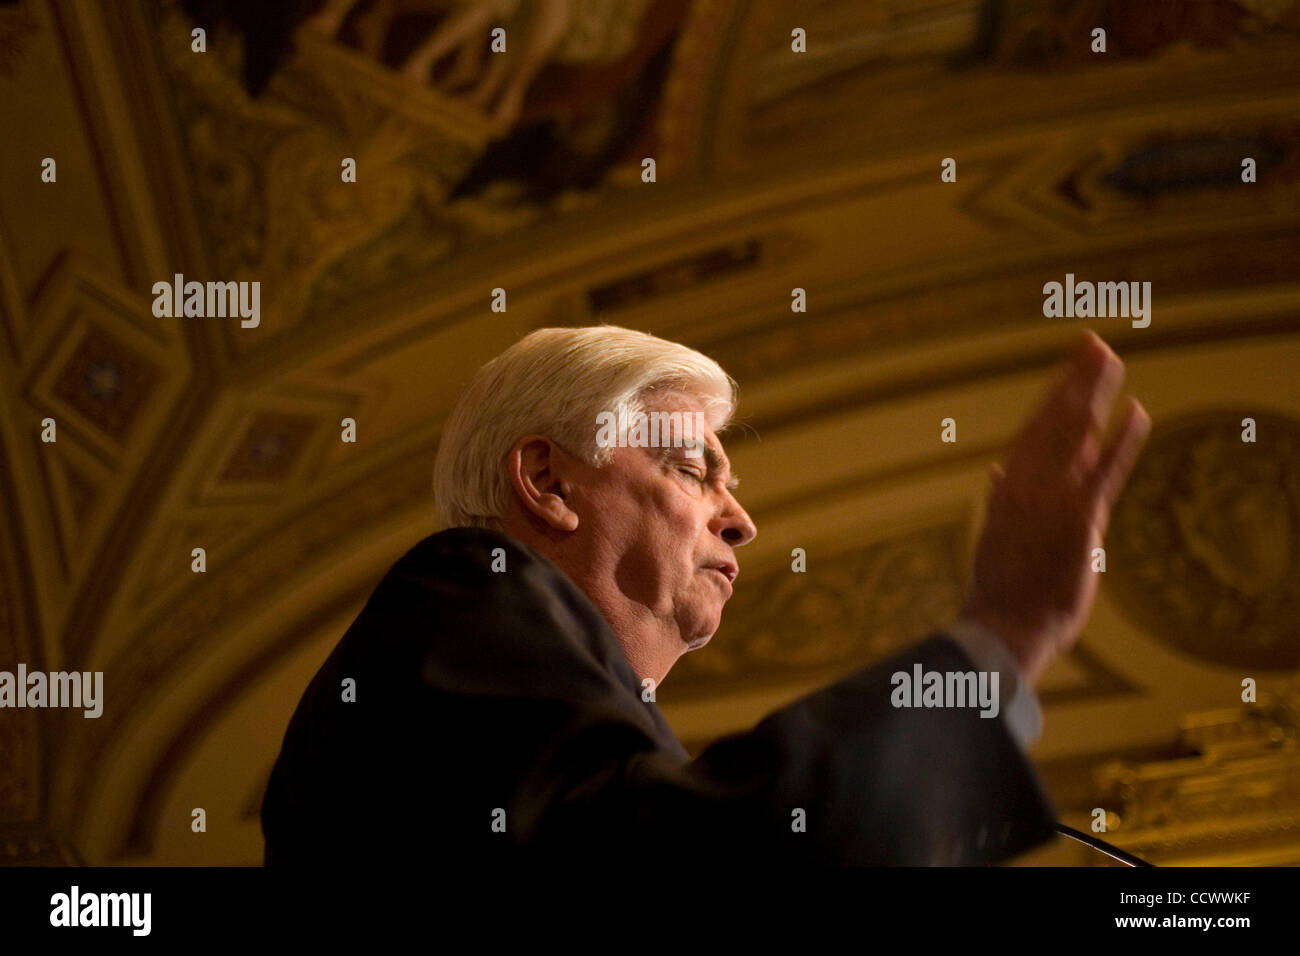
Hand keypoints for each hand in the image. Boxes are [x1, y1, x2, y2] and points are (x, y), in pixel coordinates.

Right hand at [961, 331, 1151, 686]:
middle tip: (1092, 343)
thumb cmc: (1000, 587)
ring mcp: (1051, 499)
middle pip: (1055, 420)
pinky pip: (1104, 471)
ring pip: (1074, 433)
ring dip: (1093, 392)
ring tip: (1108, 358)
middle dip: (1075, 379)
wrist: (1002, 623)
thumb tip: (997, 472)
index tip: (1070, 367)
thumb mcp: (995, 535)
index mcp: (1008, 488)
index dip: (1054, 395)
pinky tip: (1136, 412)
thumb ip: (1003, 498)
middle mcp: (1026, 484)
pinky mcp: (1077, 519)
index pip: (1034, 430)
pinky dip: (1121, 440)